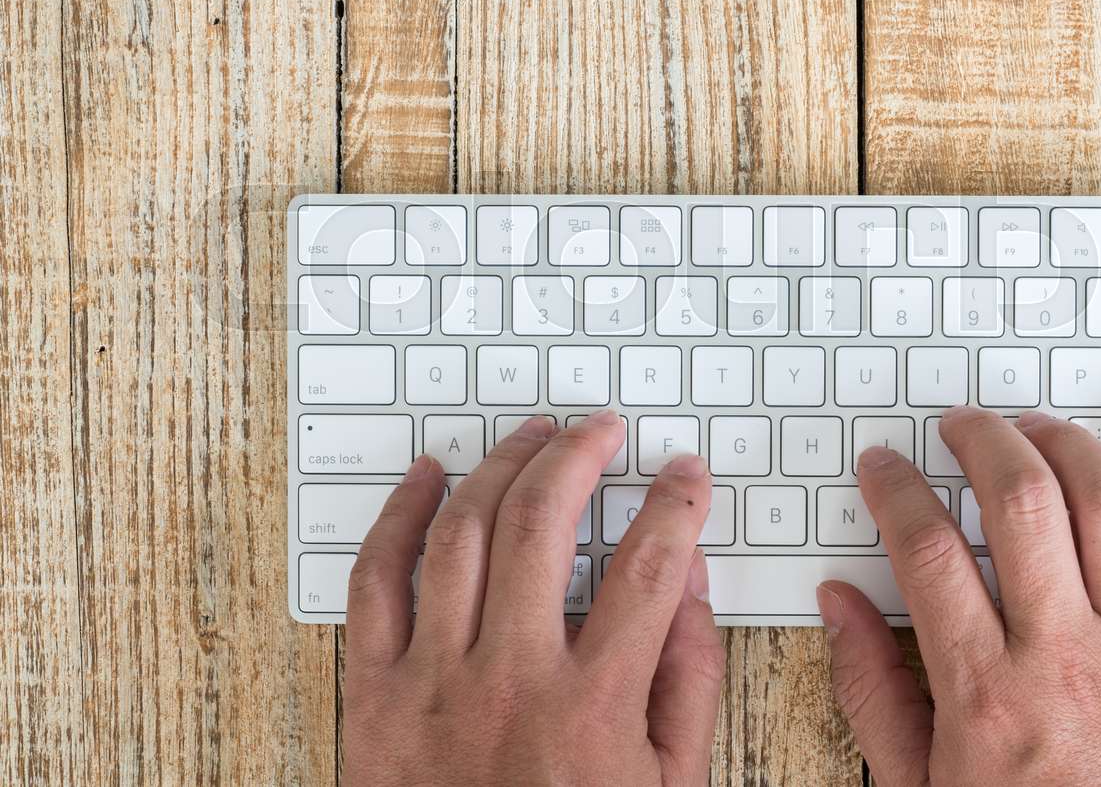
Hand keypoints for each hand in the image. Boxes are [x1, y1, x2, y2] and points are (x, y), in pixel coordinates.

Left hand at [342, 411, 724, 786]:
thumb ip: (687, 684)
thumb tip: (693, 586)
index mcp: (591, 707)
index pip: (648, 566)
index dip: (675, 503)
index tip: (684, 475)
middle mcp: (508, 680)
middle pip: (542, 523)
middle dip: (580, 454)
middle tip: (601, 429)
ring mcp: (431, 681)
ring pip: (462, 534)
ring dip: (502, 467)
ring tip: (534, 437)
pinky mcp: (372, 693)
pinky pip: (375, 581)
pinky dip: (399, 517)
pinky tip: (429, 478)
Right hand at [817, 401, 1100, 786]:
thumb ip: (874, 694)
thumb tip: (839, 606)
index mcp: (987, 695)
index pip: (928, 551)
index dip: (896, 489)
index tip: (885, 467)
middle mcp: (1065, 658)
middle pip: (1020, 502)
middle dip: (981, 440)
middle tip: (959, 426)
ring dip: (1063, 441)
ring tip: (1032, 426)